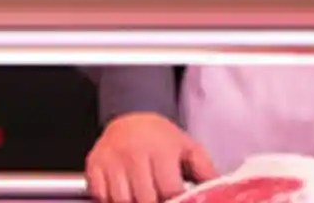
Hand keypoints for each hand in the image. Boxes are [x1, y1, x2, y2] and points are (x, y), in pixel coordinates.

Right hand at [86, 112, 218, 202]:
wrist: (129, 119)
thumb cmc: (160, 138)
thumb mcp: (188, 148)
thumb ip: (205, 172)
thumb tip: (220, 192)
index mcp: (160, 149)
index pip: (169, 191)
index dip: (175, 202)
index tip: (177, 200)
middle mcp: (133, 153)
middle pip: (145, 199)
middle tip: (160, 198)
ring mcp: (111, 160)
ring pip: (122, 201)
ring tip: (144, 195)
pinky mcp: (94, 166)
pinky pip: (102, 197)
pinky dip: (112, 200)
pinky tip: (125, 194)